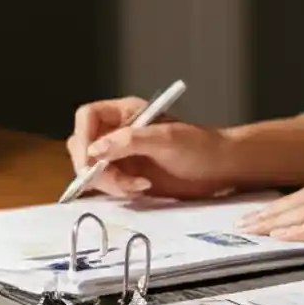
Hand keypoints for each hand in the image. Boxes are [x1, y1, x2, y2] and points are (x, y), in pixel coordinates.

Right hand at [67, 97, 239, 199]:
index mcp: (127, 113)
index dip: (83, 138)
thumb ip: (130, 141)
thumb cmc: (200, 147)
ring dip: (110, 183)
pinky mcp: (127, 175)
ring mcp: (121, 155)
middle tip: (119, 181)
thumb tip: (96, 149)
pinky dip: (117, 191)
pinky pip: (106, 185)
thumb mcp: (167, 139)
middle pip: (83, 146)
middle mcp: (119, 132)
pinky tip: (140, 189)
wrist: (220, 169)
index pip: (88, 117)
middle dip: (95, 167)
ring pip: (93, 169)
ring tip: (139, 186)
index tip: (91, 161)